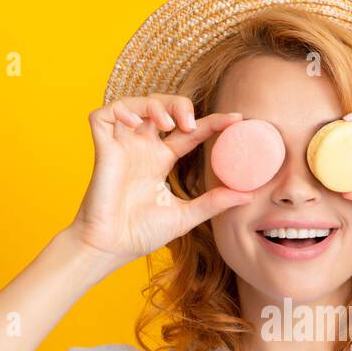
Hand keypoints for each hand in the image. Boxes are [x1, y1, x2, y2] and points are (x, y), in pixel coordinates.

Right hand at [71, 95, 252, 267]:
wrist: (111, 247)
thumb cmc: (141, 234)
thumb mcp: (187, 215)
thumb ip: (214, 202)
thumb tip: (249, 194)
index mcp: (160, 160)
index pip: (189, 132)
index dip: (212, 121)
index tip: (236, 119)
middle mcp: (142, 148)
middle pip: (161, 107)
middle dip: (178, 104)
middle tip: (190, 123)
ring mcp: (122, 146)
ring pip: (135, 104)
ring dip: (155, 105)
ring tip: (169, 125)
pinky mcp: (102, 148)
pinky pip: (104, 115)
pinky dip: (121, 111)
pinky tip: (137, 124)